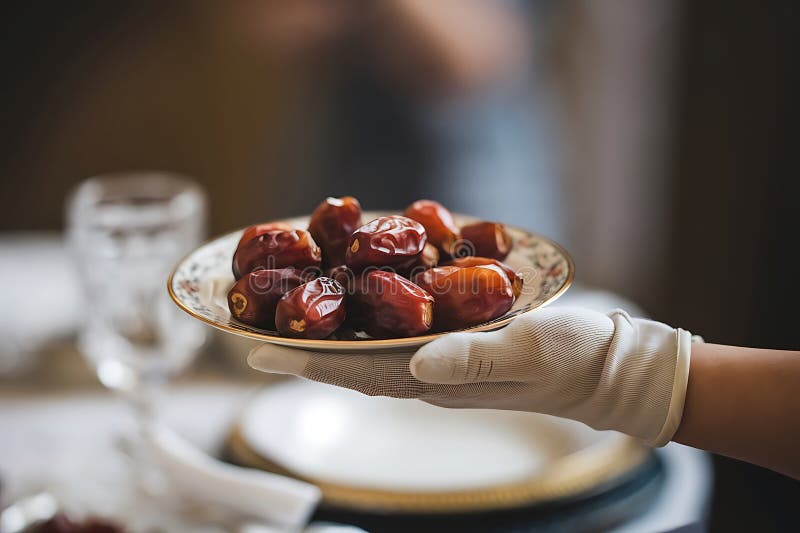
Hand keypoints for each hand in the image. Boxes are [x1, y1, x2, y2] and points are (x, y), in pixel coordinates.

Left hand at [248, 307, 692, 445]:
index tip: (258, 350)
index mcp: (439, 377)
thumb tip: (414, 362)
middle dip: (307, 340)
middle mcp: (432, 370)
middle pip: (354, 357)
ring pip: (375, 340)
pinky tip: (366, 286)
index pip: (357, 371)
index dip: (307, 360)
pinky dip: (377, 307)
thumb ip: (472, 356)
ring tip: (296, 300)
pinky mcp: (462, 337)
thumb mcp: (528, 351)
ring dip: (334, 323)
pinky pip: (406, 324)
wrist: (610, 366)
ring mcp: (445, 357)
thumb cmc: (575, 359)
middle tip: (261, 319)